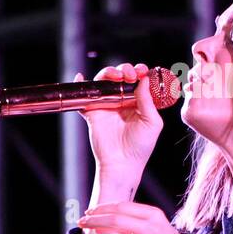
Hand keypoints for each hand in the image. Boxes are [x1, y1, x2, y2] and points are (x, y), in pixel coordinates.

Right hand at [74, 62, 162, 180]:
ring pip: (103, 82)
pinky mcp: (93, 112)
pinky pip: (84, 97)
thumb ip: (147, 100)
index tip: (141, 70)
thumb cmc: (141, 146)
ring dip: (108, 73)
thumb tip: (144, 79)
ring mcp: (106, 105)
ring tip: (116, 76)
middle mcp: (121, 101)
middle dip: (124, 69)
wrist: (122, 164)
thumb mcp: (152, 122)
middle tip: (129, 75)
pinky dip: (80, 84)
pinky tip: (80, 77)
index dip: (138, 71)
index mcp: (138, 102)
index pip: (137, 80)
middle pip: (120, 77)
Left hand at [77, 200, 206, 233]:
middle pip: (115, 220)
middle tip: (81, 224)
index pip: (121, 207)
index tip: (88, 213)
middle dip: (94, 221)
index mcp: (154, 215)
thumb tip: (107, 218)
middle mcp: (152, 229)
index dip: (101, 209)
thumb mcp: (158, 227)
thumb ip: (137, 221)